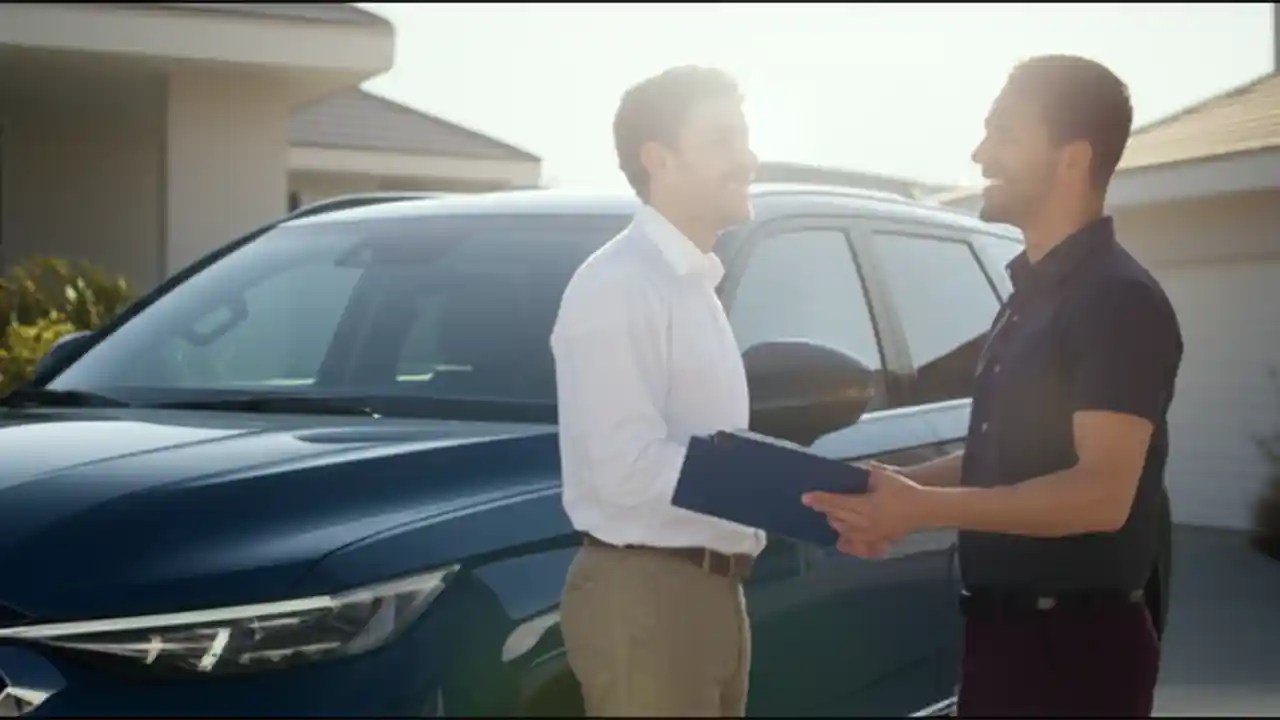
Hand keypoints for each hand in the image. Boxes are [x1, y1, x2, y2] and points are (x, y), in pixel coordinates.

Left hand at [802, 462, 930, 556]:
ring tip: (833, 515)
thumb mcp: (882, 477)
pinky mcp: (878, 541)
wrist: (924, 509)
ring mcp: (870, 535)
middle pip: (836, 518)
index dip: (819, 500)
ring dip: (835, 523)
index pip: (835, 503)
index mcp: (864, 506)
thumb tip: (851, 472)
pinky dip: (847, 543)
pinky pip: (857, 546)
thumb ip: (865, 474)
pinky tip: (843, 539)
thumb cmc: (904, 490)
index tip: (805, 497)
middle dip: (826, 510)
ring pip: (844, 531)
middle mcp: (864, 523)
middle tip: (820, 502)